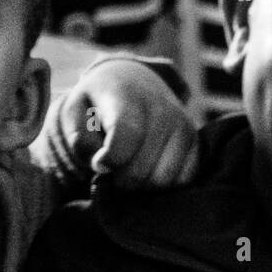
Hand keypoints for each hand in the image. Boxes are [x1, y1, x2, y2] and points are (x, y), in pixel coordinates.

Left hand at [51, 58, 197, 187]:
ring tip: (129, 172)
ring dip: (141, 188)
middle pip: (141, 170)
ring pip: (162, 181)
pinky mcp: (196, 143)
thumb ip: (80, 140)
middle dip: (120, 181)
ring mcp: (183, 125)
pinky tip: (148, 173)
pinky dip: (162, 186)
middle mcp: (161, 108)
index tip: (99, 163)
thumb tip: (101, 164)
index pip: (125, 137)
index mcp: (127, 96)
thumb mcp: (76, 113)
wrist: (132, 83)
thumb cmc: (97, 105)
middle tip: (113, 172)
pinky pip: (182, 180)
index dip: (109, 161)